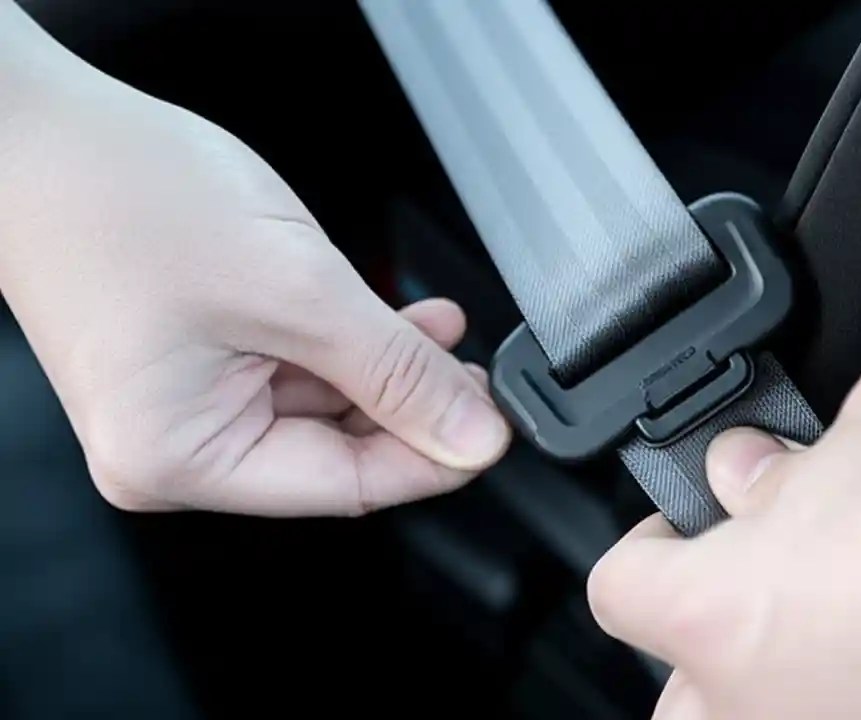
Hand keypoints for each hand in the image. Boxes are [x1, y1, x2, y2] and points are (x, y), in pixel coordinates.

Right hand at [0, 7, 510, 515]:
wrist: (41, 128)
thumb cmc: (122, 196)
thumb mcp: (297, 292)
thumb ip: (395, 373)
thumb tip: (470, 436)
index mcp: (178, 458)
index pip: (343, 488)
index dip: (433, 457)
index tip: (493, 428)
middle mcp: (170, 447)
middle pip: (333, 450)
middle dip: (411, 405)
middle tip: (476, 372)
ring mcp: (176, 404)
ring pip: (319, 405)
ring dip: (385, 367)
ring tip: (441, 327)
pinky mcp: (187, 362)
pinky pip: (288, 369)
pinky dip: (345, 345)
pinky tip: (394, 317)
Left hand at [589, 336, 860, 718]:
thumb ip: (789, 470)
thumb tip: (754, 477)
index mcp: (733, 618)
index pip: (624, 592)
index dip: (652, 545)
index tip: (686, 527)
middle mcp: (780, 713)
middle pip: (681, 700)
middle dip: (707, 641)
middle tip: (761, 584)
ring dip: (791, 678)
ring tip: (852, 613)